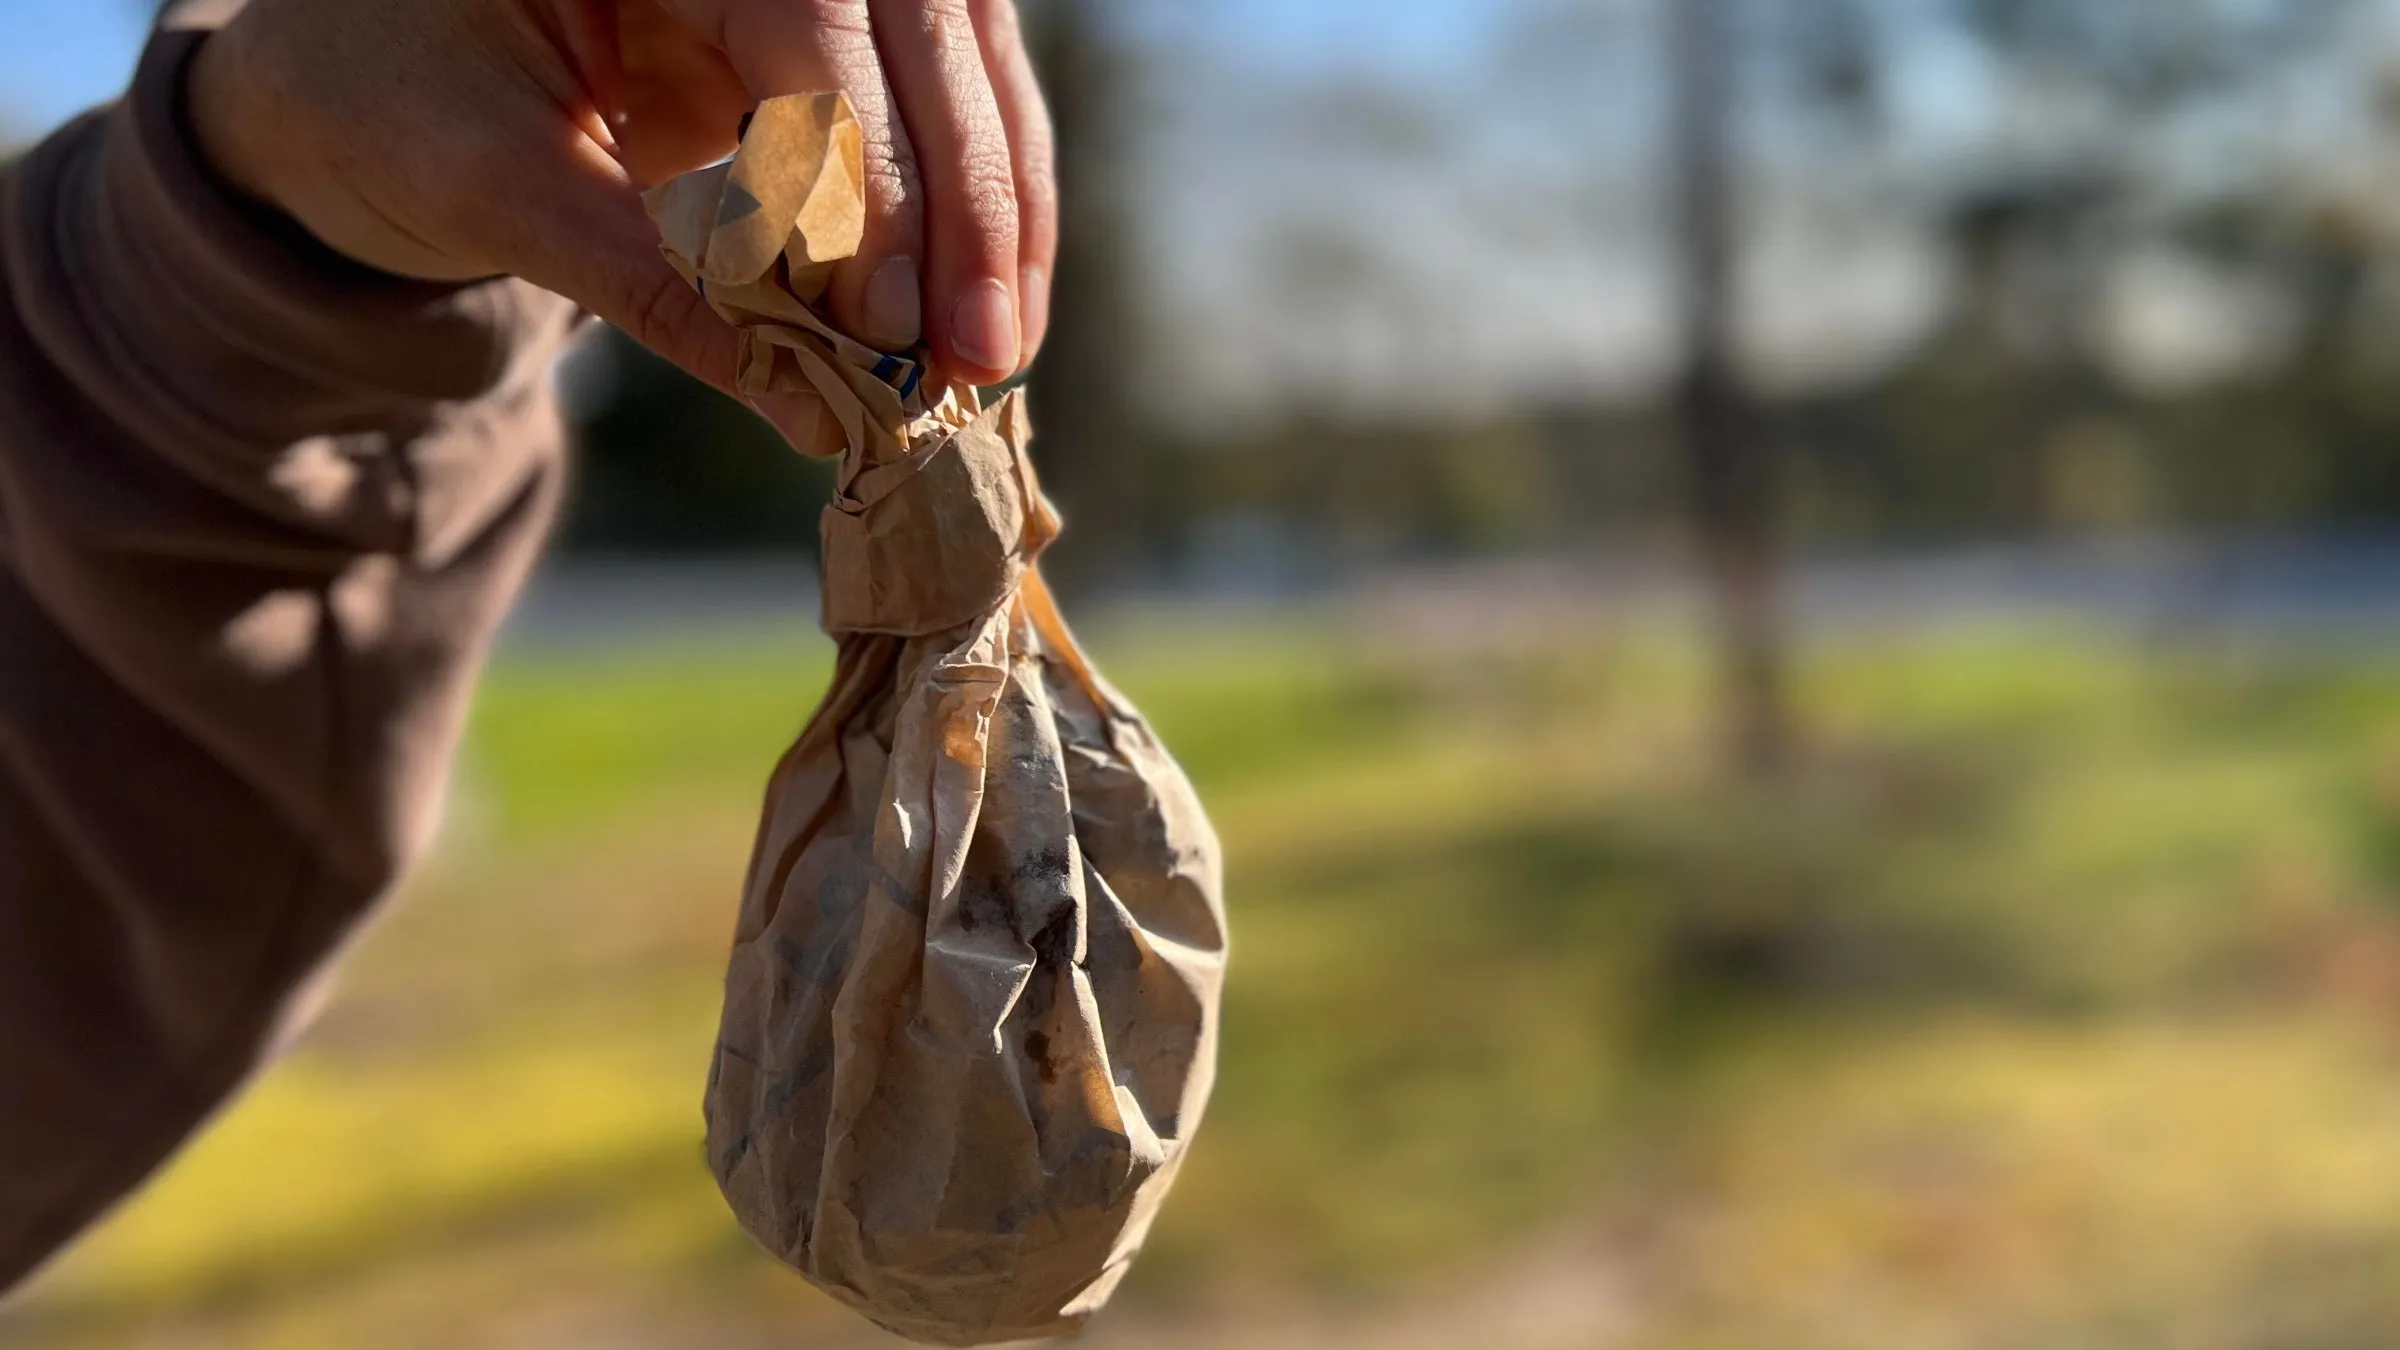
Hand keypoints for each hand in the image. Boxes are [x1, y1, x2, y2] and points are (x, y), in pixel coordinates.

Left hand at [187, 0, 1056, 392]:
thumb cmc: (389, 102)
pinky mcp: (840, 19)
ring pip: (968, 58)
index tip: (881, 318)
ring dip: (997, 209)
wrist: (350, 70)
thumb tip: (811, 408)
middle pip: (925, 26)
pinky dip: (973, 206)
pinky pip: (949, 98)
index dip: (866, 170)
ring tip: (996, 349)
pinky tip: (989, 307)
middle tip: (977, 352)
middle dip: (964, 198)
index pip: (812, 17)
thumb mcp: (497, 191)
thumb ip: (655, 290)